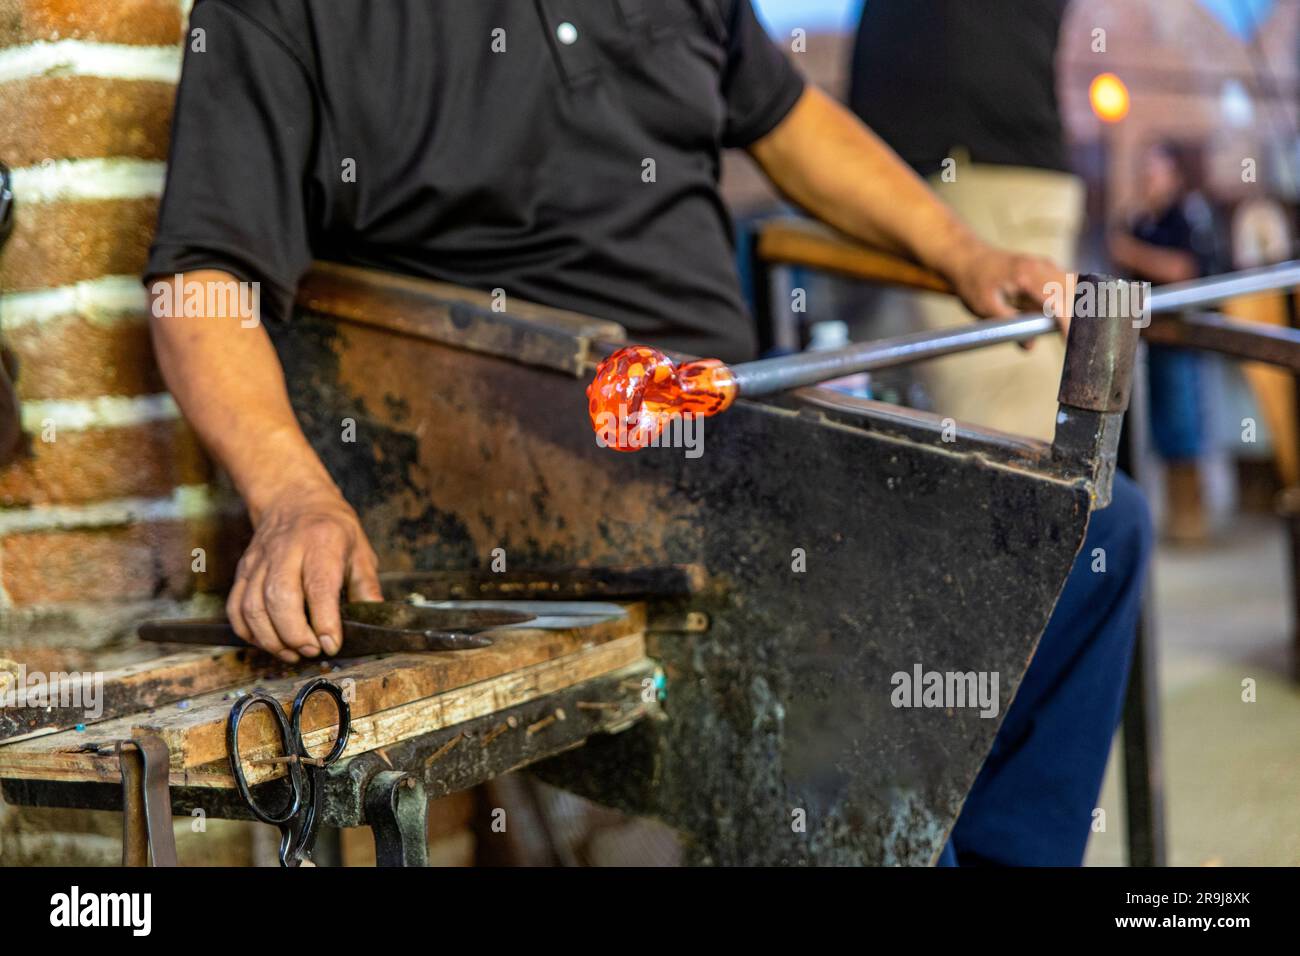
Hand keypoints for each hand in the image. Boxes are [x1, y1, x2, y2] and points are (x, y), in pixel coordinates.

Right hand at [226, 485, 381, 661]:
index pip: (319, 586)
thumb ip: (367, 586)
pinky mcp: (243, 571)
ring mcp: (260, 561)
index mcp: (321, 542)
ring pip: (253, 606)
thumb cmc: (330, 526)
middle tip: (312, 650)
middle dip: (295, 634)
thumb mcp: (360, 549)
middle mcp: (286, 550)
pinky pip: (236, 608)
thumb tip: (374, 616)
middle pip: (280, 598)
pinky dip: (248, 632)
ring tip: (293, 653)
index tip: (332, 644)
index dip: (325, 620)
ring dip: (272, 639)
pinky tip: (268, 642)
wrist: (293, 499)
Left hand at [943, 241, 1073, 334]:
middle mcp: (1041, 266)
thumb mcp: (985, 309)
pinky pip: (1070, 284)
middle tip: (1082, 341)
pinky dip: (1075, 300)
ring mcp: (1047, 266)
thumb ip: (1009, 326)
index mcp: (1025, 275)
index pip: (1056, 299)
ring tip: (1081, 332)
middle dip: (1082, 315)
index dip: (1067, 321)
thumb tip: (1030, 346)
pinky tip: (1076, 319)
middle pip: (1074, 290)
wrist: (968, 260)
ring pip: (1076, 286)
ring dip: (1081, 307)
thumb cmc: (974, 283)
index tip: (1072, 340)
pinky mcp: (1049, 270)